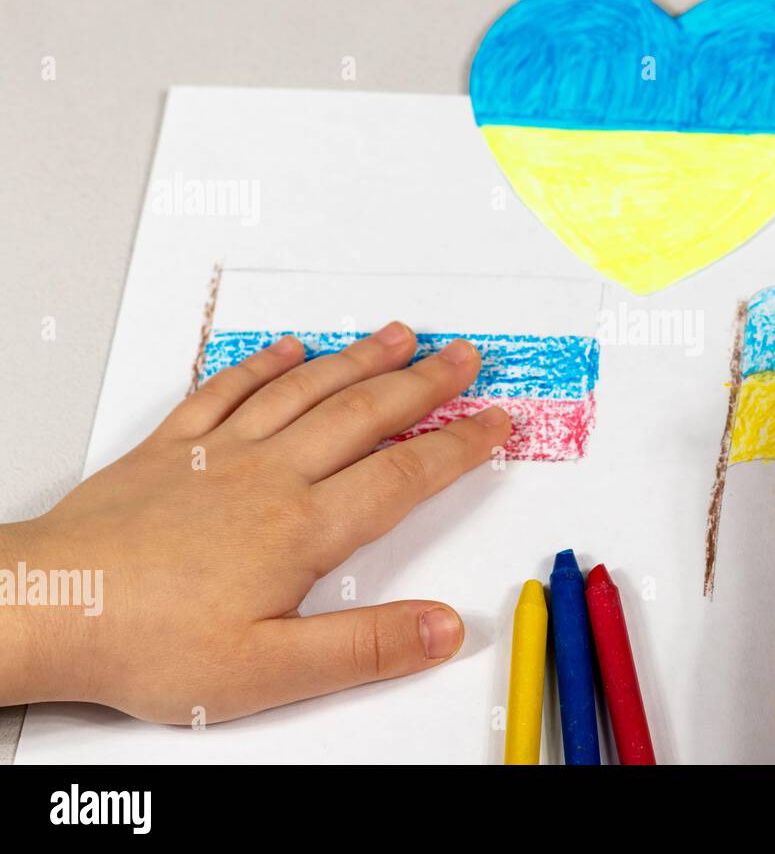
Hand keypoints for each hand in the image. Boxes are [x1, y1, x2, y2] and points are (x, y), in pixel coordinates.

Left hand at [0, 322, 510, 722]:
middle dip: (424, 383)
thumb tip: (446, 628)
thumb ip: (365, 646)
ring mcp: (220, 454)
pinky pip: (227, 388)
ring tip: (400, 335)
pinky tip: (288, 347)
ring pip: (307, 390)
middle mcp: (270, 475)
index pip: (403, 474)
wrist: (47, 608)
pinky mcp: (172, 449)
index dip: (459, 446)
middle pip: (365, 414)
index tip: (496, 423)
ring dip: (360, 359)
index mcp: (302, 526)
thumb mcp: (270, 670)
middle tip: (464, 356)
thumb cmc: (149, 643)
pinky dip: (264, 362)